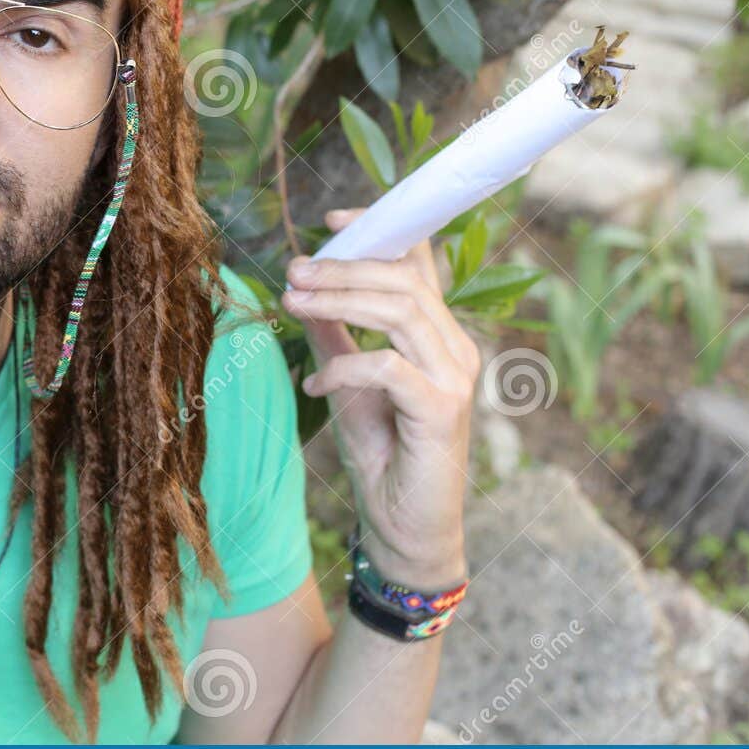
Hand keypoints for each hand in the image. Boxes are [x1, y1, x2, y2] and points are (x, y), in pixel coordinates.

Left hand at [282, 207, 479, 590]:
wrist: (403, 528)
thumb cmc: (382, 456)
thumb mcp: (346, 385)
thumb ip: (333, 338)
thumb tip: (302, 292)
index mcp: (439, 335)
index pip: (419, 265)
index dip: (381, 232)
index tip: (332, 220)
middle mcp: (456, 349)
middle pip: (403, 282)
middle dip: (343, 269)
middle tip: (293, 271)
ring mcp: (455, 378)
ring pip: (399, 312)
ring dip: (338, 302)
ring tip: (292, 303)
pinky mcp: (442, 410)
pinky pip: (388, 367)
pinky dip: (344, 367)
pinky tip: (314, 386)